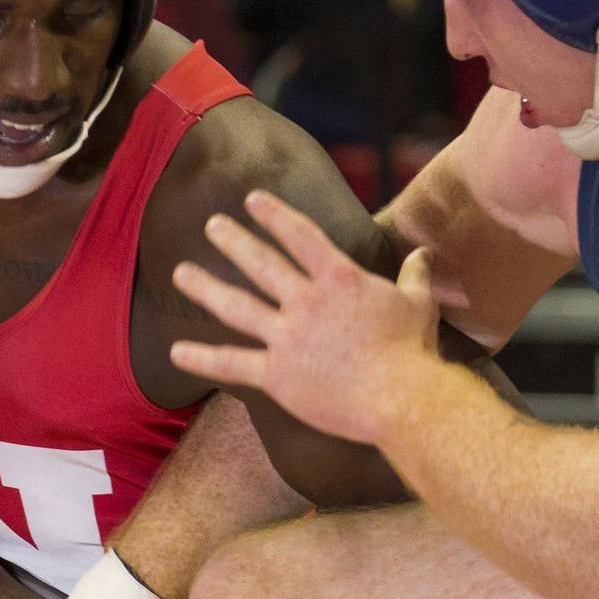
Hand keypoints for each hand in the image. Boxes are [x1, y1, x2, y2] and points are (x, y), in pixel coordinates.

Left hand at [170, 190, 441, 446]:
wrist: (402, 399)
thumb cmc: (412, 352)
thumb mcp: (419, 304)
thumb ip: (415, 275)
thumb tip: (423, 254)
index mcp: (339, 279)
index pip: (300, 235)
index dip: (274, 214)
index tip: (252, 199)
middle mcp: (305, 302)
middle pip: (261, 264)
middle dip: (233, 241)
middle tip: (212, 225)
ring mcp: (287, 339)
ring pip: (236, 307)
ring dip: (205, 287)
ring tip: (181, 273)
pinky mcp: (276, 376)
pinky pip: (232, 364)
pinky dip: (202, 358)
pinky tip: (176, 351)